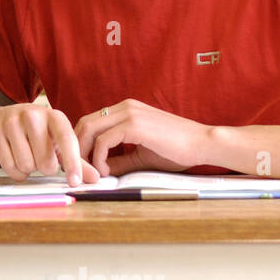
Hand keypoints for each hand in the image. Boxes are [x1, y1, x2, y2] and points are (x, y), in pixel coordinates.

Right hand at [0, 103, 101, 185]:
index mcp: (54, 116)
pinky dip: (15, 171)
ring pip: (26, 165)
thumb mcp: (57, 142)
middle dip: (45, 168)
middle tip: (41, 159)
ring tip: (28, 157)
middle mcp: (33, 115)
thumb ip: (76, 161)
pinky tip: (15, 160)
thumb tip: (95, 178)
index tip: (75, 182)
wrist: (4, 118)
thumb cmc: (37, 133)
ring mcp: (12, 122)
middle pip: (45, 162)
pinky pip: (9, 166)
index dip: (73, 163)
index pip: (67, 140)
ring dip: (29, 170)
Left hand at [73, 99, 210, 175]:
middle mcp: (124, 107)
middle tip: (78, 170)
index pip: (90, 122)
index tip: (79, 164)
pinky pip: (103, 140)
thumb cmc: (177, 151)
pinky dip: (99, 158)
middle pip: (84, 124)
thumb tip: (98, 171)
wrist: (203, 144)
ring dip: (84, 154)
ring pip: (89, 130)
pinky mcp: (134, 124)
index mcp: (125, 110)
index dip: (79, 143)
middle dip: (75, 148)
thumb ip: (118, 160)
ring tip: (91, 173)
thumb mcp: (140, 156)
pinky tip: (107, 171)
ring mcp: (128, 113)